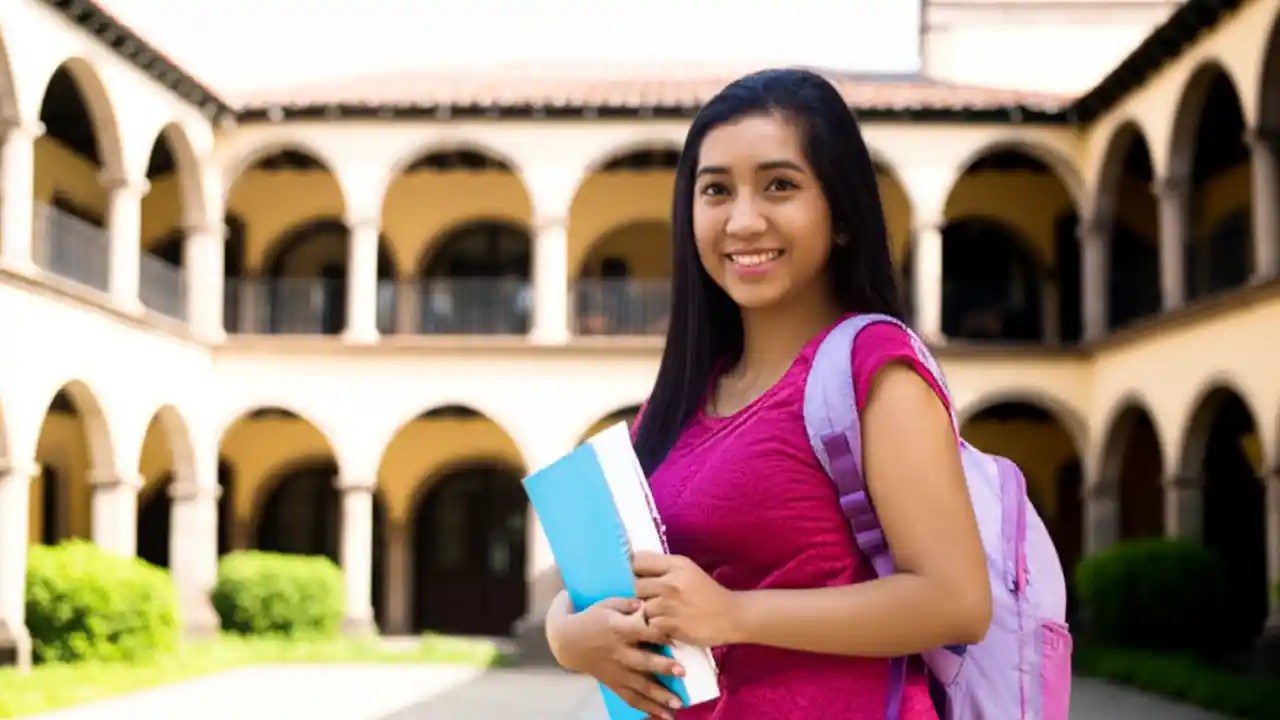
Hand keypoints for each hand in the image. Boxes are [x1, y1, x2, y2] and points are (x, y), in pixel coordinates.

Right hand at [546, 595, 686, 718]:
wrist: (566, 642)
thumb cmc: (591, 618)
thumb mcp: (607, 603)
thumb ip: (628, 603)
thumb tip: (648, 604)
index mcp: (618, 629)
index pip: (642, 632)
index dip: (659, 635)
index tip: (676, 639)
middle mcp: (619, 652)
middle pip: (642, 661)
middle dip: (662, 667)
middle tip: (681, 671)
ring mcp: (616, 671)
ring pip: (639, 686)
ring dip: (659, 695)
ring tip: (678, 704)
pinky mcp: (613, 683)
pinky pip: (630, 698)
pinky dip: (646, 708)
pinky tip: (663, 716)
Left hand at [634, 551, 740, 647]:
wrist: (731, 616)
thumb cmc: (707, 593)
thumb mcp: (688, 571)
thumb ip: (663, 568)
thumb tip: (633, 566)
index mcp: (676, 564)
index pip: (638, 561)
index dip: (634, 570)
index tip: (638, 577)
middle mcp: (670, 582)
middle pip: (634, 585)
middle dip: (639, 593)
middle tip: (648, 599)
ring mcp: (669, 604)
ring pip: (640, 607)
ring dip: (646, 613)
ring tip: (660, 615)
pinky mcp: (670, 624)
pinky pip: (649, 625)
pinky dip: (655, 627)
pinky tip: (665, 626)